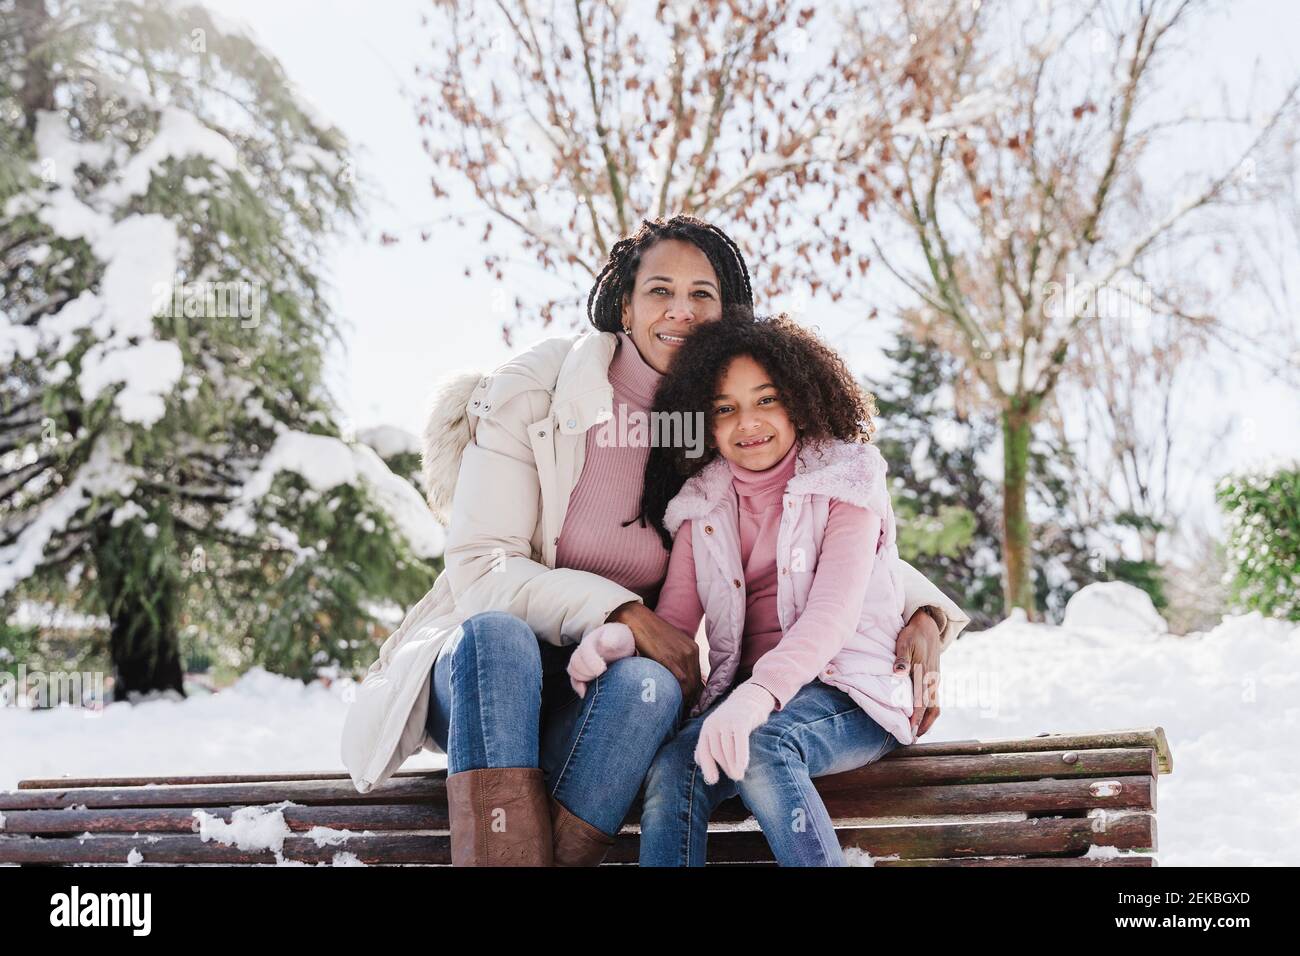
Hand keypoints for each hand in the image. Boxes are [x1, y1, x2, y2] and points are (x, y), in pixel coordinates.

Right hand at [567, 622, 635, 697]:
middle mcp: (581, 652)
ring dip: (583, 680)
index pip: (584, 652)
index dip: (592, 662)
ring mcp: (580, 663)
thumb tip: (603, 643)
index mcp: (591, 642)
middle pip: (575, 664)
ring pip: (574, 673)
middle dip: (588, 672)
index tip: (603, 668)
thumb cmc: (619, 639)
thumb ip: (612, 638)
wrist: (617, 643)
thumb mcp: (619, 636)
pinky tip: (586, 693)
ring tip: (598, 680)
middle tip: (602, 674)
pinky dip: (579, 688)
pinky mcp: (583, 674)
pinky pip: (575, 682)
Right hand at [607, 602, 703, 709]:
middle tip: (681, 717)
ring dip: (684, 703)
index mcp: (691, 649)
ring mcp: (681, 654)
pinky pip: (679, 682)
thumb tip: (669, 682)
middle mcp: (690, 652)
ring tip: (675, 716)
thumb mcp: (664, 646)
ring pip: (689, 687)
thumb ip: (671, 662)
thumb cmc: (646, 633)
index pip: (698, 680)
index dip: (694, 697)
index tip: (687, 710)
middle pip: (696, 686)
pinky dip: (678, 696)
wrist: (633, 617)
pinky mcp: (668, 657)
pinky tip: (670, 706)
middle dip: (690, 703)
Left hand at [693, 682, 775, 784]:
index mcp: (707, 729)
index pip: (703, 751)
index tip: (713, 781)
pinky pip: (740, 740)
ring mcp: (727, 722)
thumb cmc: (733, 720)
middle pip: (717, 752)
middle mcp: (714, 724)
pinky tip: (743, 766)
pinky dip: (741, 755)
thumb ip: (708, 744)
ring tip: (739, 775)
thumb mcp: (717, 730)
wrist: (749, 697)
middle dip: (725, 767)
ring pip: (727, 748)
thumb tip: (698, 762)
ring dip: (733, 765)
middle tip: (735, 777)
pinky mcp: (741, 720)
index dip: (707, 767)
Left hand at [896, 608, 941, 737]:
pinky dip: (929, 710)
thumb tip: (899, 673)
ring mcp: (935, 680)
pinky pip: (934, 699)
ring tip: (917, 731)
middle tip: (913, 738)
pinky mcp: (934, 678)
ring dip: (928, 720)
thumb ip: (902, 659)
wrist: (928, 625)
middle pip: (933, 709)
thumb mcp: (904, 643)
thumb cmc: (913, 634)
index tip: (910, 731)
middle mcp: (933, 680)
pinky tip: (920, 715)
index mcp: (926, 674)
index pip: (922, 702)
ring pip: (935, 705)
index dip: (916, 718)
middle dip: (924, 725)